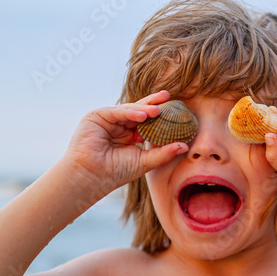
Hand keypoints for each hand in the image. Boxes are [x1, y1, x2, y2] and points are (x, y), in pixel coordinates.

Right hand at [63, 90, 187, 194]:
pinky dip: (130, 112)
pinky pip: (117, 111)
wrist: (91, 178)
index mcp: (130, 134)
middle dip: (155, 104)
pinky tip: (143, 115)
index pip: (148, 121)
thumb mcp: (144, 161)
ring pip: (130, 109)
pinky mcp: (97, 116)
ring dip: (145, 109)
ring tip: (159, 111)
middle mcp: (120, 125)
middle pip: (140, 111)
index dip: (162, 116)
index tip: (178, 111)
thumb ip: (163, 153)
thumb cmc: (115, 172)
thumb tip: (185, 146)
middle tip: (169, 97)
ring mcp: (108, 119)